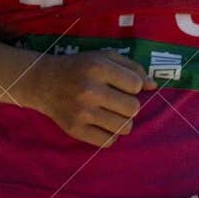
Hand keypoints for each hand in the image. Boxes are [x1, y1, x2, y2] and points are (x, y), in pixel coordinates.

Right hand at [25, 50, 153, 147]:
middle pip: (133, 109)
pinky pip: (108, 141)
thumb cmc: (81, 67)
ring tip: (112, 113)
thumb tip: (153, 86)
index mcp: (98, 68)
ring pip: (124, 127)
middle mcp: (89, 90)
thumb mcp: (105, 56)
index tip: (123, 85)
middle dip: (131, 106)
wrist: (45, 83)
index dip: (134, 86)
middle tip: (119, 101)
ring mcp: (81, 112)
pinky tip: (103, 124)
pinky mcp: (75, 130)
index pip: (136, 85)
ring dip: (123, 121)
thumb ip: (133, 67)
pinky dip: (111, 135)